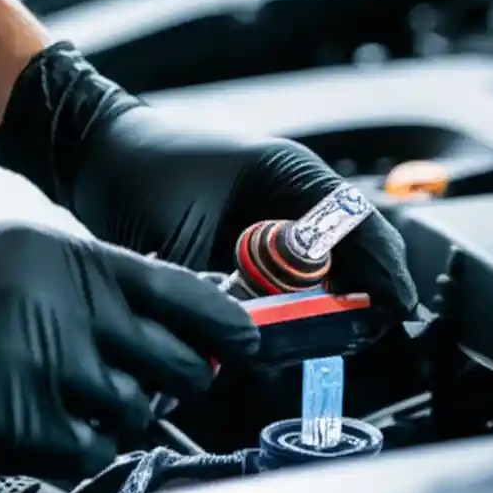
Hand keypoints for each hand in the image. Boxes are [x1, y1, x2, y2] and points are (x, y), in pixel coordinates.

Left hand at [0, 42, 418, 317]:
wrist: (93, 150)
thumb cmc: (133, 170)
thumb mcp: (178, 239)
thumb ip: (219, 292)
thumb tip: (250, 341)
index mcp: (290, 173)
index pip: (361, 223)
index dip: (386, 271)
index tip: (400, 310)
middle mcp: (294, 192)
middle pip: (354, 252)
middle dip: (359, 296)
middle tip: (356, 338)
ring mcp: (276, 213)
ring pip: (325, 269)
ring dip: (323, 304)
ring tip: (316, 337)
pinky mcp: (254, 235)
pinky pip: (289, 276)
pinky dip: (290, 301)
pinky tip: (278, 325)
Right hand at [0, 224, 258, 474]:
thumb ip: (70, 285)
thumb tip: (134, 321)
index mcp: (62, 256)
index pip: (182, 291)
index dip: (223, 325)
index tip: (244, 344)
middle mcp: (64, 304)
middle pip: (176, 359)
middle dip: (178, 382)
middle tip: (162, 390)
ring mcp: (42, 362)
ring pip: (136, 413)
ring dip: (121, 422)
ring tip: (80, 414)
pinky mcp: (13, 421)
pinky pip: (89, 454)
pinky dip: (83, 457)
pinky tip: (56, 445)